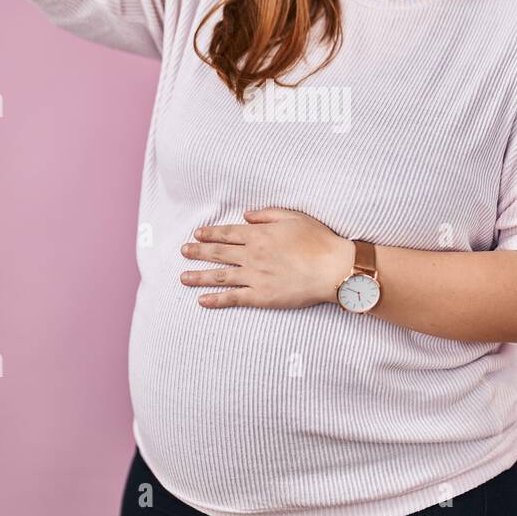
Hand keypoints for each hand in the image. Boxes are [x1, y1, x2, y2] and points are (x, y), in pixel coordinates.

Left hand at [179, 207, 354, 308]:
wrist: (333, 268)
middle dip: (198, 252)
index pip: (228, 233)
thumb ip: (267, 214)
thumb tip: (246, 215)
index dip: (210, 233)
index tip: (197, 234)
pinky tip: (202, 300)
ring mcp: (255, 277)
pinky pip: (234, 298)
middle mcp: (252, 255)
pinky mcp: (262, 296)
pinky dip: (216, 300)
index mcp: (259, 235)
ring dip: (199, 276)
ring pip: (220, 276)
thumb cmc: (319, 241)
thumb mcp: (294, 217)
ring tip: (183, 277)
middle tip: (183, 251)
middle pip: (218, 253)